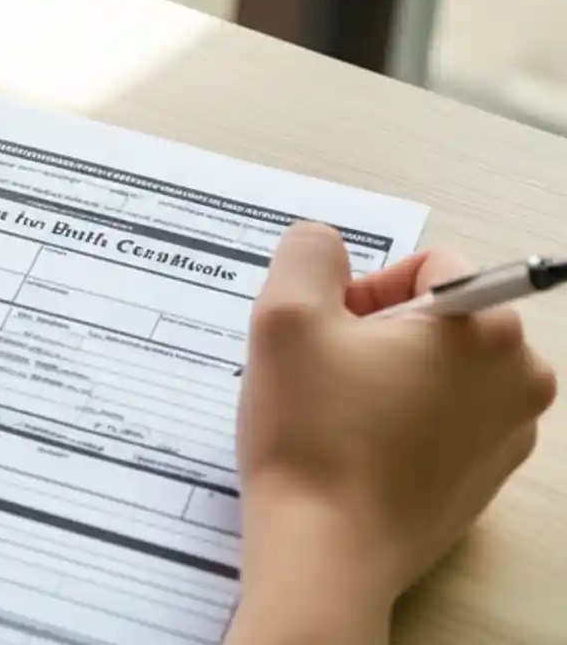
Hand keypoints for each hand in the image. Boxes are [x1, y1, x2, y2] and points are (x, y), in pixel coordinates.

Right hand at [225, 223, 555, 644]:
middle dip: (374, 335)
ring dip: (384, 378)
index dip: (359, 293)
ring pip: (436, 370)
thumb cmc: (312, 439)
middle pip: (436, 317)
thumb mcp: (285, 317)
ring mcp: (508, 432)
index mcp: (484, 327)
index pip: (424, 267)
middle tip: (324, 377)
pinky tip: (356, 450)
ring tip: (336, 416)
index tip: (326, 338)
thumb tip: (324, 247)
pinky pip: (441, 421)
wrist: (325, 555)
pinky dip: (399, 423)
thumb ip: (308, 253)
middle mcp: (517, 376)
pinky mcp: (485, 477)